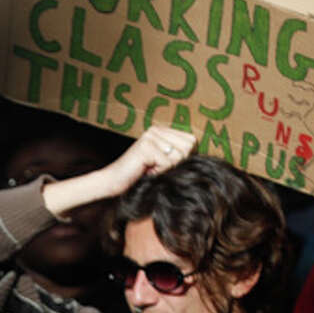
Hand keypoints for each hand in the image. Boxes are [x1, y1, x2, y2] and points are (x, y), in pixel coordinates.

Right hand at [44, 125, 193, 218]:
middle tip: (157, 167)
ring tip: (151, 169)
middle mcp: (156, 130)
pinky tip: (145, 171)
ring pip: (179, 156)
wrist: (113, 182)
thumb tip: (201, 156)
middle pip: (188, 147)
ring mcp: (151, 137)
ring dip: (166, 169)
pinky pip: (167, 163)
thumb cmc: (139, 176)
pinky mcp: (146, 147)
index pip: (192, 141)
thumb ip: (179, 154)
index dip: (185, 157)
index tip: (166, 164)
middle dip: (176, 163)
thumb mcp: (163, 162)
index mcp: (162, 130)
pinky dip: (158, 172)